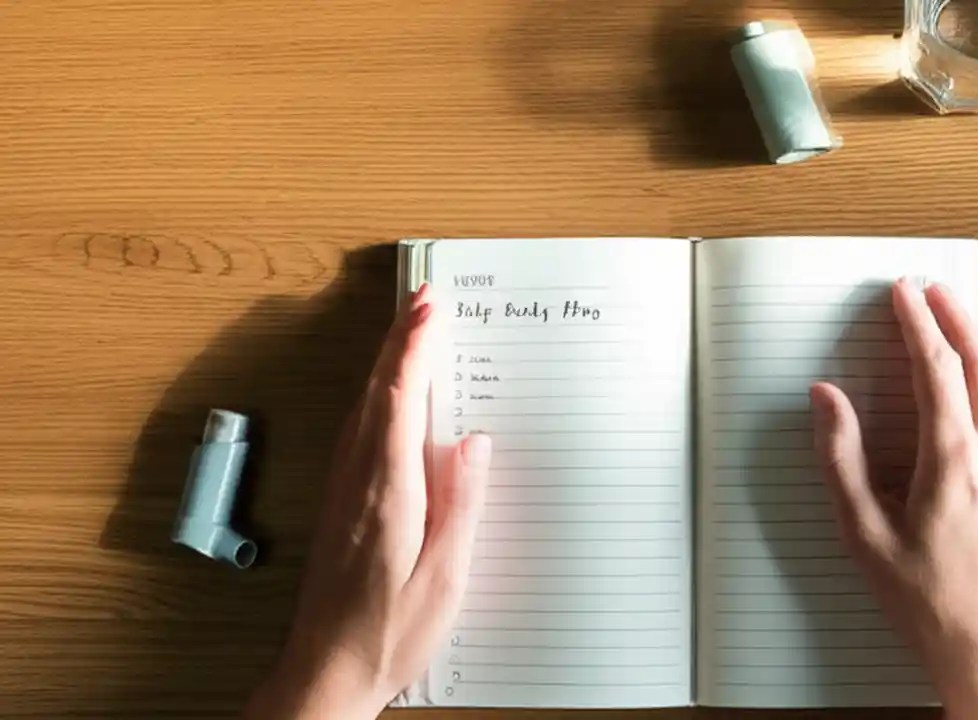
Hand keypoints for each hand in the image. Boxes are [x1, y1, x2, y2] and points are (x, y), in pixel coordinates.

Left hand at [244, 285, 489, 719]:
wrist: (326, 670)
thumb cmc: (389, 632)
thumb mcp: (446, 576)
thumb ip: (460, 504)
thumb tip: (473, 443)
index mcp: (388, 492)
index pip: (398, 400)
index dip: (414, 349)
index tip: (430, 307)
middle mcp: (358, 481)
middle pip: (376, 392)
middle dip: (400, 340)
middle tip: (423, 299)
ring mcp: (344, 490)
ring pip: (364, 407)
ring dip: (388, 363)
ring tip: (412, 331)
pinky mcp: (341, 503)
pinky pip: (359, 429)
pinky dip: (379, 395)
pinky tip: (392, 397)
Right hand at [810, 280, 977, 719]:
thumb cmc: (923, 600)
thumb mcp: (862, 534)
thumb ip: (840, 459)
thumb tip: (826, 397)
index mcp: (951, 459)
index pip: (935, 368)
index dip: (916, 323)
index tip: (901, 291)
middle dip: (954, 318)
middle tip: (930, 287)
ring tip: (956, 319)